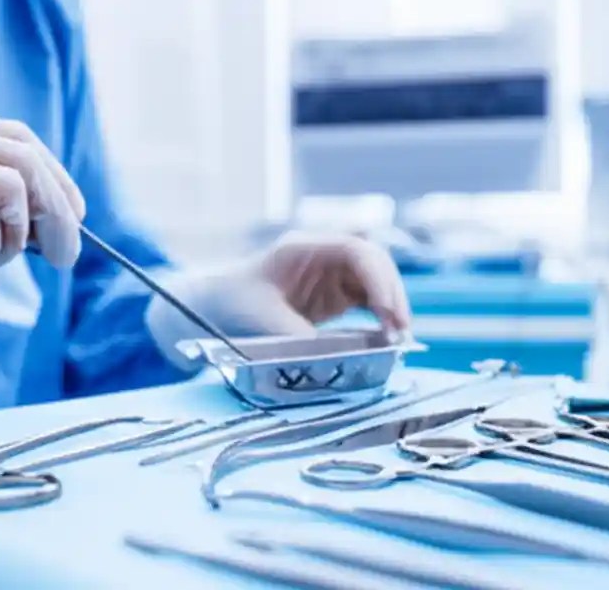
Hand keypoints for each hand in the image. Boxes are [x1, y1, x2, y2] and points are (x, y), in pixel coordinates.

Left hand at [146, 233, 411, 366]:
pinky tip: (387, 342)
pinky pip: (369, 304)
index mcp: (302, 249)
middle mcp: (323, 257)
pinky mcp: (334, 299)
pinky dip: (381, 321)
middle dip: (392, 295)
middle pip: (375, 265)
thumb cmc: (227, 304)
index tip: (390, 313)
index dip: (378, 278)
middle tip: (401, 333)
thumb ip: (298, 338)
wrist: (206, 309)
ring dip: (391, 309)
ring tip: (398, 342)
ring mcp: (331, 277)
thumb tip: (340, 359)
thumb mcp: (260, 320)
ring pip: (377, 285)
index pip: (355, 251)